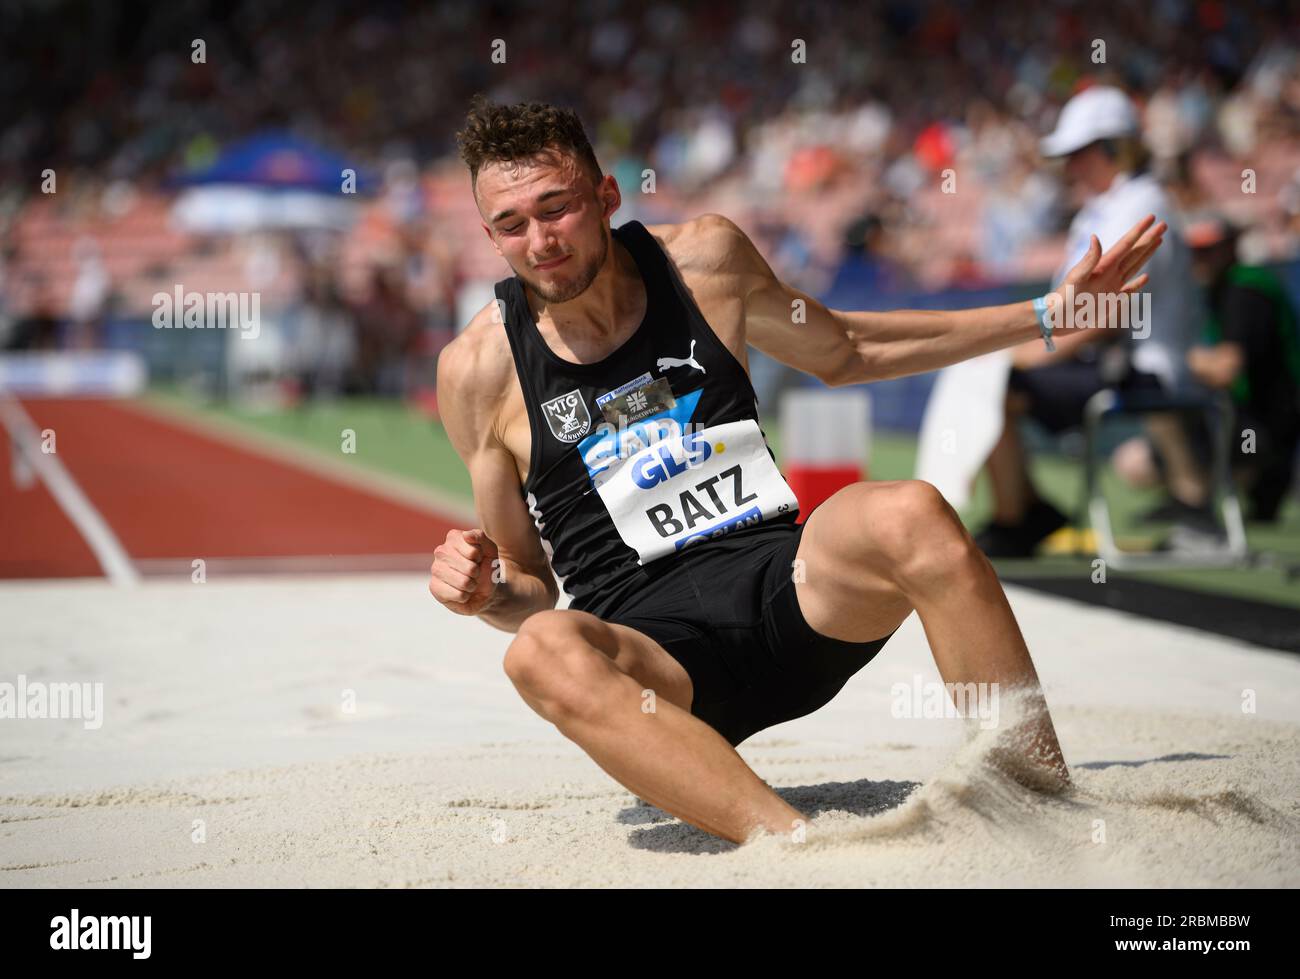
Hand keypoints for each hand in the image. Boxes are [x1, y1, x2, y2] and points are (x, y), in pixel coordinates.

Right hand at [429, 528, 500, 614]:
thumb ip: (481, 538)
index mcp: (454, 537)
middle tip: (474, 573)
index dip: (481, 558)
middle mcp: (441, 551)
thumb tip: (466, 535)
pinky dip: (465, 596)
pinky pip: (458, 595)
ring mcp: (436, 569)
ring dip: (472, 585)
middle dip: (477, 574)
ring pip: (464, 582)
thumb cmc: (485, 567)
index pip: (474, 551)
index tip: (479, 558)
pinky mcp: (434, 587)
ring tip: (469, 582)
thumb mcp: (490, 550)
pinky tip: (461, 592)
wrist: (483, 590)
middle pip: (470, 568)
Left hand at [1048, 214, 1166, 331]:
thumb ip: (1087, 260)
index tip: (1152, 216)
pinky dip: (1138, 284)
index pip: (1126, 244)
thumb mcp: (1075, 278)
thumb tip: (1095, 236)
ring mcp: (1111, 287)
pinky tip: (1145, 278)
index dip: (1139, 231)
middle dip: (1149, 238)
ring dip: (1146, 254)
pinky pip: (1129, 291)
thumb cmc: (1062, 299)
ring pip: (1134, 266)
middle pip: (1134, 252)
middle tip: (1164, 224)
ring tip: (1158, 241)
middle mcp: (1109, 274)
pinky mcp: (1110, 301)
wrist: (1055, 319)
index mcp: (1103, 266)